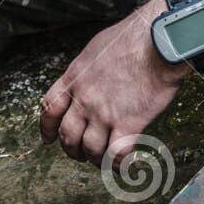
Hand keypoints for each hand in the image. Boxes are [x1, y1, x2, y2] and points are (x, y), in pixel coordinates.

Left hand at [39, 0, 185, 167]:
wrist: (157, 40)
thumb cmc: (132, 38)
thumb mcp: (95, 49)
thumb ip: (87, 70)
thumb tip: (87, 80)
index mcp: (74, 77)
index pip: (50, 108)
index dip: (46, 128)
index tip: (48, 138)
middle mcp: (85, 98)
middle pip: (68, 135)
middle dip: (72, 149)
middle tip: (80, 154)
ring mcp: (105, 113)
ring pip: (91, 150)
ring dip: (96, 159)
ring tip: (104, 160)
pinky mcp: (129, 123)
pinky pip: (117, 154)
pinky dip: (119, 164)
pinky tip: (123, 165)